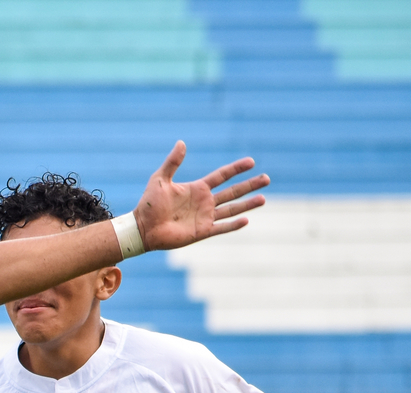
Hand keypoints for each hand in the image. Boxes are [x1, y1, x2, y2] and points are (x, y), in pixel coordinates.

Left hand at [132, 142, 269, 251]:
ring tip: (263, 198)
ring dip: (248, 204)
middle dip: (250, 185)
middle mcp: (204, 202)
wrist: (143, 228)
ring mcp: (205, 217)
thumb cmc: (149, 204)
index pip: (222, 176)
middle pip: (233, 191)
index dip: (236, 169)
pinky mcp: (202, 232)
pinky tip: (246, 220)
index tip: (251, 161)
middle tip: (267, 178)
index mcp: (197, 188)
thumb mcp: (160, 179)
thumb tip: (181, 142)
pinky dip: (233, 225)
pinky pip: (221, 227)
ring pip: (232, 209)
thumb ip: (172, 162)